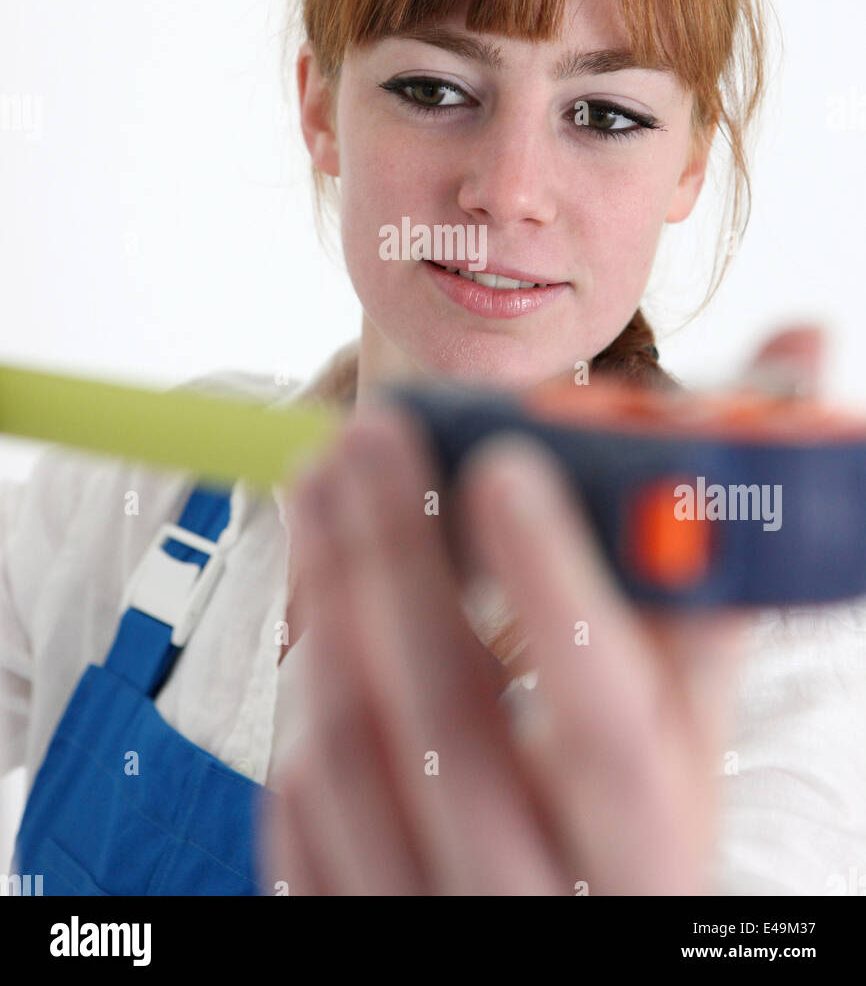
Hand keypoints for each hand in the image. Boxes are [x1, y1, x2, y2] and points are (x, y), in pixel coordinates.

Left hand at [262, 394, 756, 895]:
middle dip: (396, 550)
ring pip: (345, 754)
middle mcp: (530, 908)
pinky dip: (299, 687)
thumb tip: (684, 484)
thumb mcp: (686, 766)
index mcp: (645, 862)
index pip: (603, 724)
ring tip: (323, 490)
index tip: (506, 466)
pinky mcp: (341, 924)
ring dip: (327, 600)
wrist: (557, 955)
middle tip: (372, 432)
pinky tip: (313, 604)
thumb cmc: (626, 848)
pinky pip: (293, 807)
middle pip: (447, 720)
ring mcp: (422, 921)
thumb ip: (690, 636)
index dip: (554, 586)